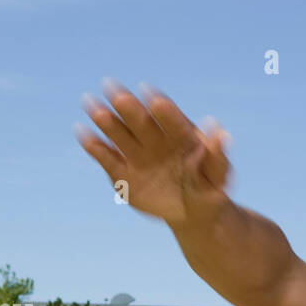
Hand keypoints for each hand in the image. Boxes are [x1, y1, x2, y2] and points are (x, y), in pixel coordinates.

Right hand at [75, 80, 232, 227]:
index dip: (164, 111)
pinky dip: (94, 146)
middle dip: (129, 107)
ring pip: (120, 133)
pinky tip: (83, 134)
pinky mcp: (122, 171)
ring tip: (92, 106)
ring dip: (106, 120)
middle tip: (116, 93)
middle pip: (141, 119)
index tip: (156, 100)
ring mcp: (137, 153)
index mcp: (180, 134)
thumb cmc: (210, 189)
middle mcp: (155, 138)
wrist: (192, 211)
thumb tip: (222, 133)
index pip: (172, 119)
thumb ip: (218, 156)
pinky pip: (106, 157)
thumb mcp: (219, 176)